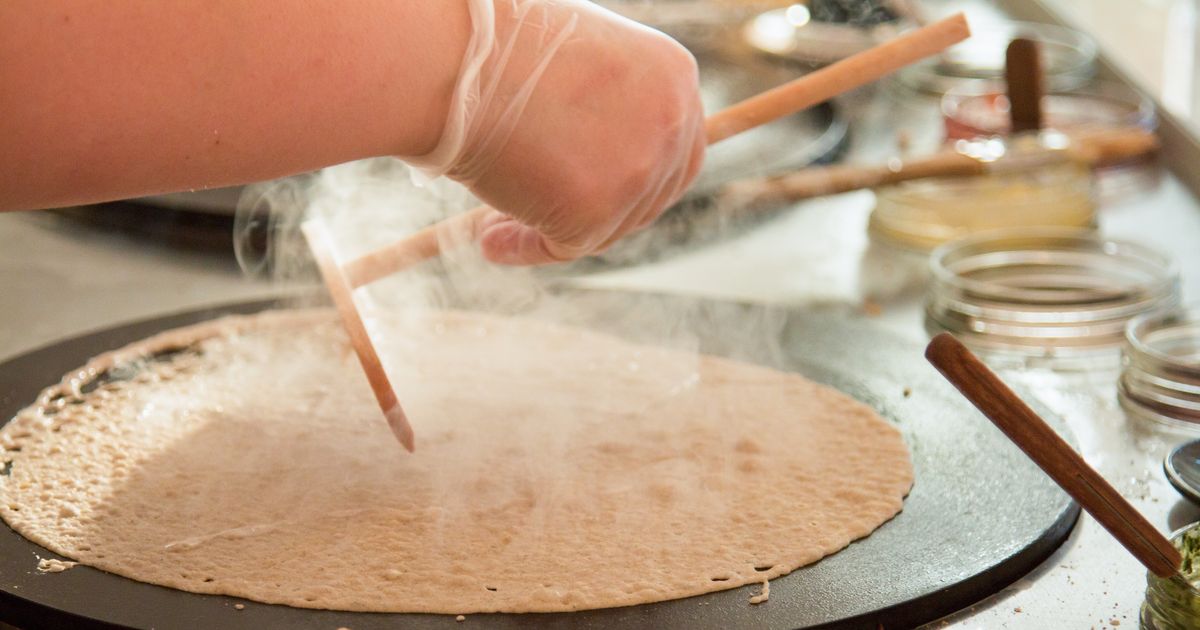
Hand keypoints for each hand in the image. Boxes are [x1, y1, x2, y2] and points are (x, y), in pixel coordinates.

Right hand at [404, 0, 705, 264]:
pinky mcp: (596, 214)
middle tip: (549, 209)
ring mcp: (638, 172)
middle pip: (652, 193)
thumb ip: (609, 97)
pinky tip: (490, 243)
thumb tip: (597, 146)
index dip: (633, 172)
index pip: (675, 145)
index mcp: (673, 75)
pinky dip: (526, 249)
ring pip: (608, 225)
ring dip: (556, 227)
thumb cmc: (497, 43)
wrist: (455, 57)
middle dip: (603, 208)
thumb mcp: (581, 55)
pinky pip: (563, 246)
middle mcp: (672, 123)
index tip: (591, 184)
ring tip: (496, 226)